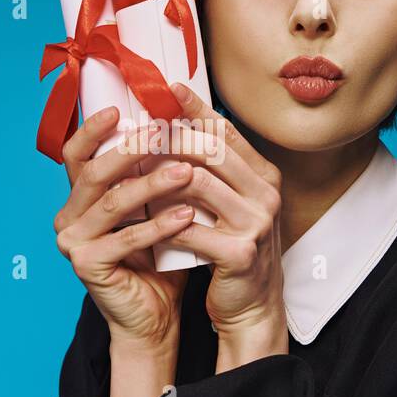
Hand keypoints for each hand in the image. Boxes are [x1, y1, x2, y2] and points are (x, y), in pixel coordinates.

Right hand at [53, 107, 196, 359]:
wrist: (154, 316)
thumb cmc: (159, 258)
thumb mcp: (155, 208)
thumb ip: (153, 171)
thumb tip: (178, 120)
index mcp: (80, 198)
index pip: (77, 154)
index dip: (93, 129)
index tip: (121, 108)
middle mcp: (68, 216)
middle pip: (94, 172)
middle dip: (132, 150)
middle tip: (164, 134)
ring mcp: (72, 241)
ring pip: (113, 202)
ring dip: (153, 184)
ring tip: (188, 172)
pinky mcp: (86, 265)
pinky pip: (125, 238)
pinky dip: (158, 226)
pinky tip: (187, 216)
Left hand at [156, 83, 288, 372]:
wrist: (252, 307)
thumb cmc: (233, 252)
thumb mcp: (232, 206)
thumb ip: (213, 173)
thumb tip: (174, 131)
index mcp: (264, 176)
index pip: (226, 132)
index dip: (196, 109)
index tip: (169, 89)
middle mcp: (266, 194)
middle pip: (211, 150)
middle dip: (170, 137)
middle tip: (136, 131)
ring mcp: (257, 223)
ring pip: (198, 183)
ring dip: (159, 178)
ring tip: (130, 174)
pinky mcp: (240, 253)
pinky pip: (190, 229)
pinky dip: (161, 224)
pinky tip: (141, 222)